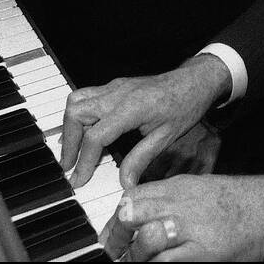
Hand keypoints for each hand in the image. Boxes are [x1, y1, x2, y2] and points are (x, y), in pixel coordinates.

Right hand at [60, 55, 230, 189]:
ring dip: (70, 126)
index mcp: (131, 108)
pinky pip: (87, 96)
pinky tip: (84, 132)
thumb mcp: (166, 137)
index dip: (85, 161)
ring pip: (76, 100)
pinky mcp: (115, 86)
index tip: (80, 179)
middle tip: (70, 166)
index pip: (96, 136)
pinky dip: (79, 116)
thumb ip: (141, 159)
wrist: (194, 81)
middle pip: (76, 113)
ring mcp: (114, 87)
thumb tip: (124, 182)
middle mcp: (118, 94)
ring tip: (73, 150)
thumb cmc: (185, 104)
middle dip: (69, 142)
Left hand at [101, 174, 263, 261]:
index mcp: (178, 186)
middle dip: (117, 235)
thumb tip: (144, 211)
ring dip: (135, 255)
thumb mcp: (200, 187)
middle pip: (131, 213)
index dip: (116, 218)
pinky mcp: (203, 251)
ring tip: (136, 262)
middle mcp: (180, 203)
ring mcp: (191, 227)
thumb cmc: (239, 201)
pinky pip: (166, 263)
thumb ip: (171, 197)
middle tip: (116, 250)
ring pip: (145, 240)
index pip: (133, 196)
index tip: (112, 233)